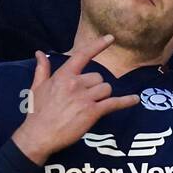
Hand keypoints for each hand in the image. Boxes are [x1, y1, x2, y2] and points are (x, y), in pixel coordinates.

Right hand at [10, 35, 140, 163]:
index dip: (98, 45)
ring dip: (103, 96)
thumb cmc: (37, 112)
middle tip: (84, 99)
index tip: (111, 38)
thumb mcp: (37, 87)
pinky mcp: (92, 112)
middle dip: (95, 87)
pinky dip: (126, 101)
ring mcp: (85, 98)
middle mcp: (75, 84)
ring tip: (92, 105)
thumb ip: (42, 69)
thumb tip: (39, 52)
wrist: (38, 135)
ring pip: (106, 89)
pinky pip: (114, 103)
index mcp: (63, 76)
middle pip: (99, 77)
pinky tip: (135, 100)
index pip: (83, 55)